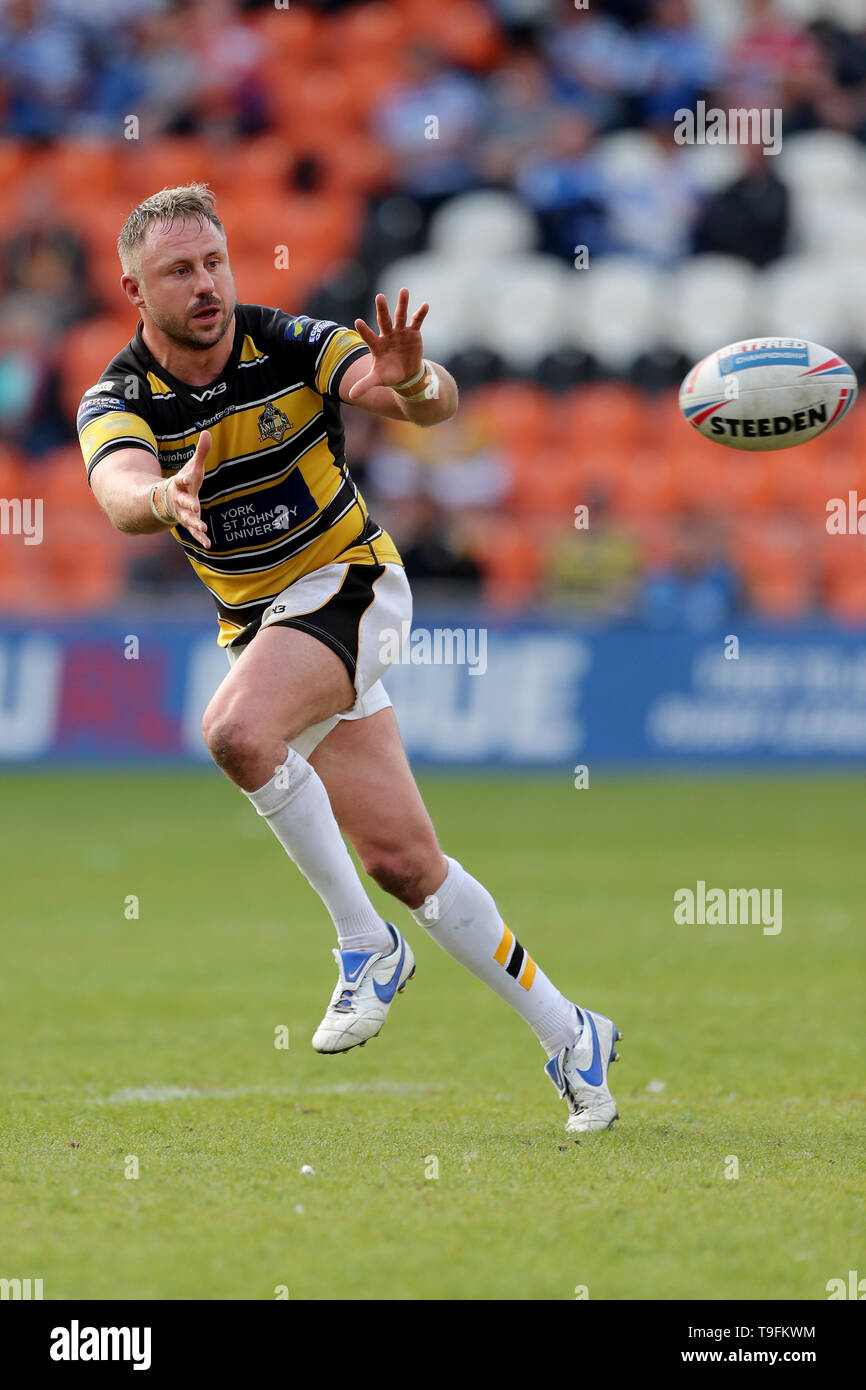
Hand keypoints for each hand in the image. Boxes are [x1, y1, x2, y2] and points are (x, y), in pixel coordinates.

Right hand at [165, 430, 210, 548]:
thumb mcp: (193, 467)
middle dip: (189, 503)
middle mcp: (180, 500)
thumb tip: (207, 432)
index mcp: (180, 485)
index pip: (181, 480)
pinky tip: (208, 545)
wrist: (169, 500)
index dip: (183, 478)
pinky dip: (200, 538)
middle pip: (184, 501)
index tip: (187, 477)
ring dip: (195, 523)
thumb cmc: (185, 482)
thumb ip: (200, 452)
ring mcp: (183, 513)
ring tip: (202, 528)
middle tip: (195, 507)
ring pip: (188, 519)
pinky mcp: (188, 522)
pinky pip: (194, 532)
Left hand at [348, 289, 429, 401]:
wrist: (405, 374)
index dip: (364, 330)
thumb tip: (352, 396)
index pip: (369, 336)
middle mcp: (387, 335)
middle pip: (384, 320)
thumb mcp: (377, 380)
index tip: (357, 322)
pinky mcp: (412, 333)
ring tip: (403, 290)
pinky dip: (421, 314)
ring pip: (400, 316)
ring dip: (402, 304)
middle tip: (379, 296)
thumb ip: (365, 384)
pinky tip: (425, 305)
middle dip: (382, 309)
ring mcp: (400, 333)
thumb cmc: (388, 375)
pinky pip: (416, 321)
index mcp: (377, 345)